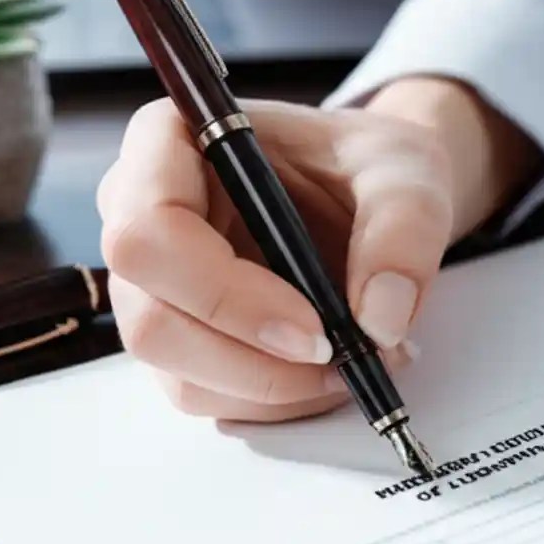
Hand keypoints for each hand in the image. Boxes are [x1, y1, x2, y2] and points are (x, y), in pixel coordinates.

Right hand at [98, 79, 538, 422]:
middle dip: (252, 361)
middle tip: (341, 359)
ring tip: (354, 361)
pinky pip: (205, 394)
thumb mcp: (406, 171)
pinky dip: (273, 401)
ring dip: (271, 389)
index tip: (312, 328)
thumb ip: (403, 229)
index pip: (149, 231)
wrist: (371, 196)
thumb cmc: (367, 165)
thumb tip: (381, 318)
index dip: (222, 293)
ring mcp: (152, 283)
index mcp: (168, 143)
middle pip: (150, 319)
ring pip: (177, 372)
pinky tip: (326, 372)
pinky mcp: (180, 336)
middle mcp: (137, 213)